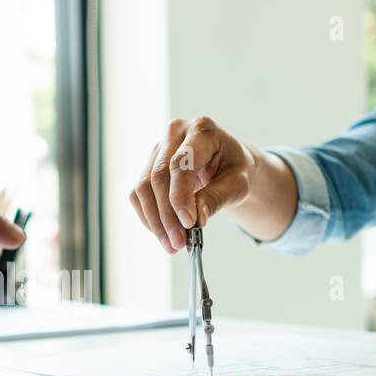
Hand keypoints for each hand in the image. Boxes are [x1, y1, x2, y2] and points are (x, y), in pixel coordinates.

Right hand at [128, 116, 295, 252]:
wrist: (227, 164)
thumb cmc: (235, 171)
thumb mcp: (238, 184)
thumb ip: (218, 197)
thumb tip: (196, 220)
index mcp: (202, 130)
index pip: (181, 163)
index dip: (180, 196)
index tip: (188, 224)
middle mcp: (175, 132)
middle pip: (158, 176)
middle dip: (167, 215)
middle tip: (178, 243)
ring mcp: (158, 147)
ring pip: (143, 187)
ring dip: (155, 221)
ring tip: (172, 245)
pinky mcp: (147, 164)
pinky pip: (137, 194)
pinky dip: (148, 217)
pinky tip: (162, 234)